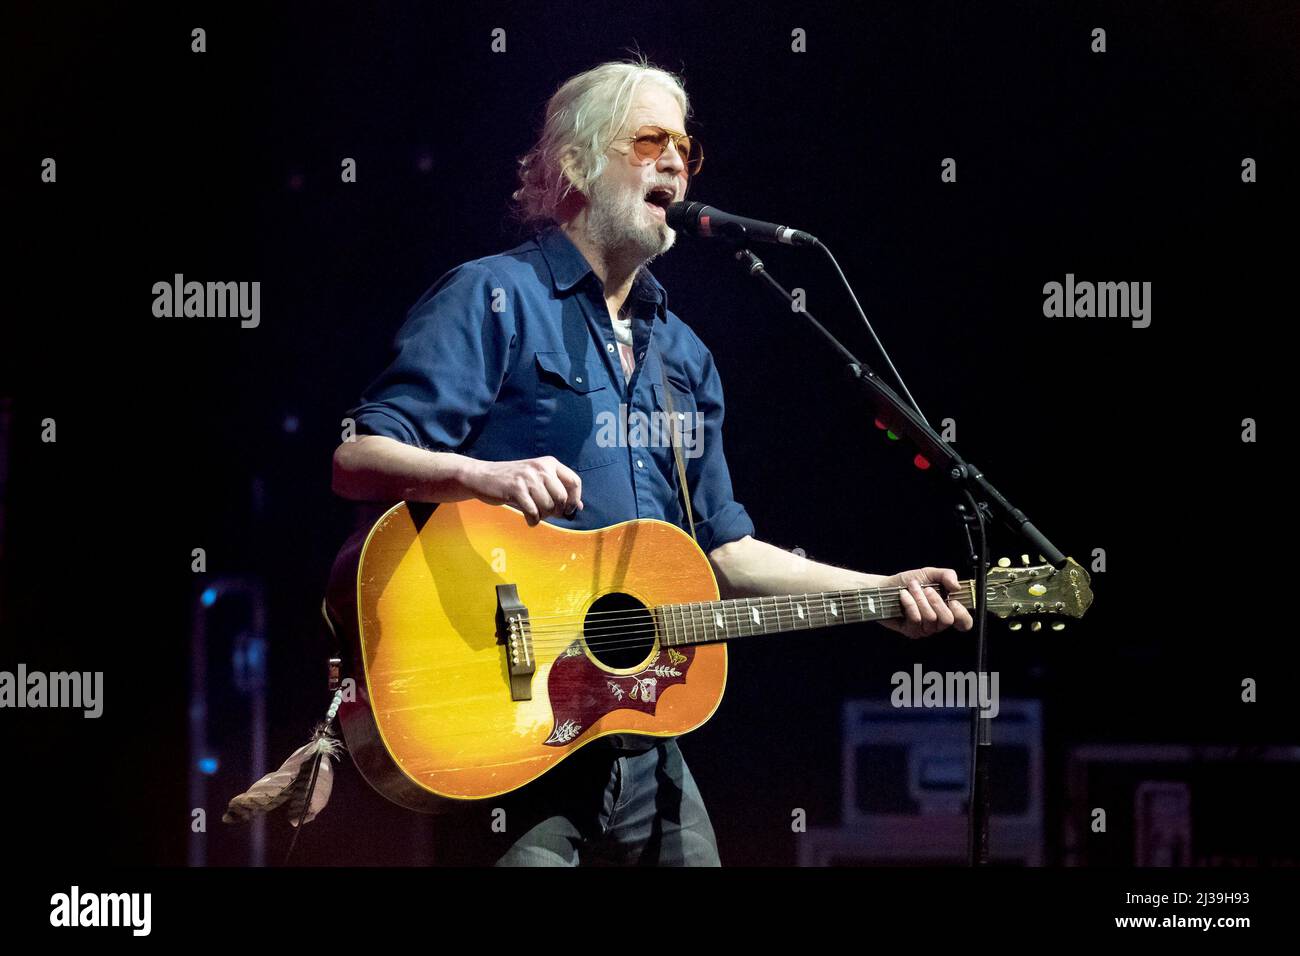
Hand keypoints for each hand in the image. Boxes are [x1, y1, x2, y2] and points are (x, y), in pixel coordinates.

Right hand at [462, 456, 582, 525]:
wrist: (483, 476)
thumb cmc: (514, 481)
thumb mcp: (538, 480)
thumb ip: (558, 490)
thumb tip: (579, 507)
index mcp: (549, 463)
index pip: (574, 482)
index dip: (575, 499)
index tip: (568, 510)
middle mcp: (541, 468)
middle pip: (562, 497)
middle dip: (558, 511)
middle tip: (548, 515)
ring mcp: (528, 478)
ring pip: (548, 506)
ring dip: (544, 516)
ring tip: (536, 514)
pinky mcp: (516, 489)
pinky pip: (533, 512)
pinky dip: (533, 520)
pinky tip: (529, 519)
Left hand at [877, 567, 972, 638]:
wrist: (885, 587)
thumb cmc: (908, 582)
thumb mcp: (929, 574)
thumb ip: (946, 575)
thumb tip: (957, 586)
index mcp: (947, 610)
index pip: (964, 623)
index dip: (962, 615)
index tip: (953, 601)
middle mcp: (937, 623)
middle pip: (947, 620)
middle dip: (936, 601)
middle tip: (926, 589)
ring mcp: (924, 629)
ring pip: (930, 619)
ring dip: (920, 599)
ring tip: (912, 588)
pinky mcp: (910, 631)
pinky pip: (916, 619)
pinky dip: (910, 603)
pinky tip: (904, 595)